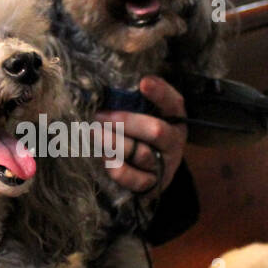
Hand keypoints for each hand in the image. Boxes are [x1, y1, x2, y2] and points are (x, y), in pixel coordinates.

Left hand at [96, 76, 186, 195]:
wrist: (151, 170)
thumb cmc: (141, 133)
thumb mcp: (144, 113)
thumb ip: (131, 100)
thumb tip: (102, 85)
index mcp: (175, 118)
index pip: (173, 102)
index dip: (160, 93)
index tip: (143, 82)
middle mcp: (173, 142)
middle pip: (156, 131)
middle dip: (126, 122)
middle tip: (99, 115)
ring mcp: (164, 165)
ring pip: (142, 154)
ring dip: (115, 143)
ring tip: (93, 134)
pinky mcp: (152, 185)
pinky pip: (135, 179)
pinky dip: (118, 168)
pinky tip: (102, 156)